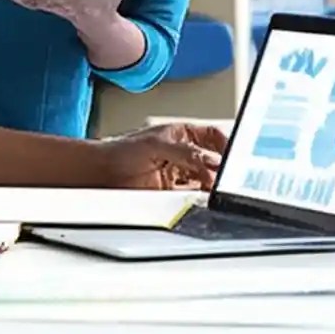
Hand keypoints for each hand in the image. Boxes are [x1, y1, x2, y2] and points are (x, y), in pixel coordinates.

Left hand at [96, 123, 229, 189]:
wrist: (100, 173)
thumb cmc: (120, 150)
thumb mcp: (155, 145)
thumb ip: (185, 152)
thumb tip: (210, 160)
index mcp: (182, 134)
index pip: (213, 137)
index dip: (226, 145)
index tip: (235, 157)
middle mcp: (183, 154)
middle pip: (212, 161)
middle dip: (221, 169)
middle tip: (226, 177)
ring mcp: (179, 174)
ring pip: (205, 180)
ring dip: (212, 186)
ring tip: (215, 190)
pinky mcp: (172, 193)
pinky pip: (193, 196)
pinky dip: (200, 199)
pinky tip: (203, 199)